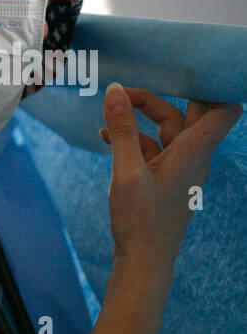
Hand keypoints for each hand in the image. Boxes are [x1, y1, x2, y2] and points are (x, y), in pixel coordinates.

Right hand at [98, 83, 241, 269]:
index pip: (225, 109)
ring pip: (169, 131)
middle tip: (131, 90)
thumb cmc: (141, 220)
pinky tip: (108, 140)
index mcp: (194, 151)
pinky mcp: (166, 180)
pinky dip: (135, 139)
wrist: (144, 261)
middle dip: (163, 97)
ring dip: (141, 119)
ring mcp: (181, 169)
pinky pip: (155, 149)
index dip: (213, 86)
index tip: (185, 72)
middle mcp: (194, 157)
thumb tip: (116, 90)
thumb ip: (122, 129)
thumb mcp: (126, 171)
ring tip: (110, 115)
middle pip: (191, 114)